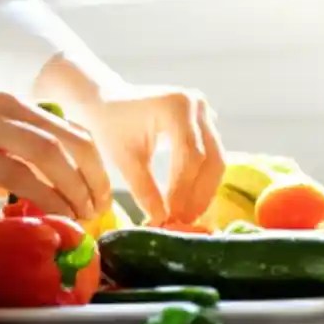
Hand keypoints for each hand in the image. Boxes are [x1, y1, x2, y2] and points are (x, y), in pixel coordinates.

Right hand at [0, 92, 110, 219]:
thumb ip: (17, 167)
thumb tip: (56, 198)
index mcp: (13, 106)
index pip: (71, 131)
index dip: (95, 165)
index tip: (101, 196)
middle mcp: (4, 108)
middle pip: (70, 140)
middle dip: (93, 178)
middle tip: (99, 210)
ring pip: (50, 153)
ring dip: (74, 188)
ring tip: (82, 216)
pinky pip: (18, 174)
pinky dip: (45, 196)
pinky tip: (55, 214)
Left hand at [76, 84, 224, 225]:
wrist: (107, 102)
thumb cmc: (111, 127)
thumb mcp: (124, 159)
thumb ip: (144, 189)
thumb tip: (161, 221)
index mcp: (177, 107)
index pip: (190, 157)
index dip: (184, 191)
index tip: (172, 217)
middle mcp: (197, 105)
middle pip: (211, 157)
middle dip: (200, 193)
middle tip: (185, 221)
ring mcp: (204, 111)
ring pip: (216, 158)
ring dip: (204, 190)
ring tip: (188, 216)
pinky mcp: (205, 121)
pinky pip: (212, 154)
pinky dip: (203, 179)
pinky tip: (190, 201)